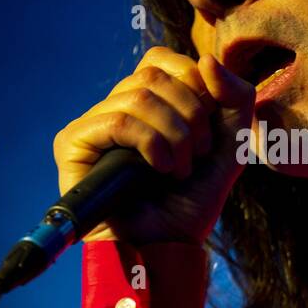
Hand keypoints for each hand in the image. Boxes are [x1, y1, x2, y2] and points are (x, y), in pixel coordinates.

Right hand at [52, 46, 253, 245]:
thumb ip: (235, 98)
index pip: (162, 60)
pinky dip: (150, 143)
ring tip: (178, 171)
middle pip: (154, 73)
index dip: (194, 84)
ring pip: (139, 94)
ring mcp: (92, 124)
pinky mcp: (72, 143)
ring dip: (175, 136)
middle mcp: (115, 108)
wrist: (166, 248)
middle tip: (196, 157)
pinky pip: (117, 120)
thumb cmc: (191, 202)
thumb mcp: (231, 144)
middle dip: (192, 115)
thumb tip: (205, 59)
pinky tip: (160, 170)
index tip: (207, 130)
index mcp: (146, 103)